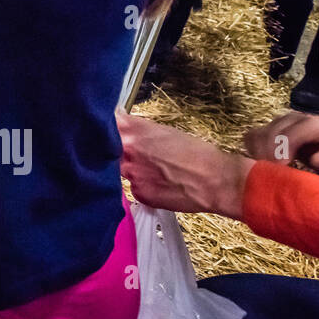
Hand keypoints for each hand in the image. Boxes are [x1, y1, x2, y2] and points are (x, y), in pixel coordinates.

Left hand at [117, 113, 252, 218]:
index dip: (103, 128)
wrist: (215, 180)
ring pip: (121, 170)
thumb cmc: (195, 152)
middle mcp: (127, 151)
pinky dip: (143, 185)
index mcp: (133, 131)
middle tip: (134, 153)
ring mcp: (132, 174)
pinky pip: (133, 188)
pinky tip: (160, 184)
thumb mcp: (164, 131)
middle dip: (116, 150)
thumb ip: (137, 129)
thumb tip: (119, 124)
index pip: (105, 125)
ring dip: (131, 169)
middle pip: (108, 149)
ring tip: (154, 170)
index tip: (104, 128)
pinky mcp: (139, 193)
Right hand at [244, 107, 318, 172]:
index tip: (280, 163)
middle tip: (269, 168)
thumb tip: (317, 159)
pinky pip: (253, 134)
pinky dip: (251, 147)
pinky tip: (257, 159)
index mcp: (315, 124)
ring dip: (259, 150)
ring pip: (261, 131)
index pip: (294, 131)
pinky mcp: (269, 127)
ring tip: (263, 165)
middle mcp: (296, 118)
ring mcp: (280, 121)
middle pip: (274, 130)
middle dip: (270, 150)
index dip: (284, 147)